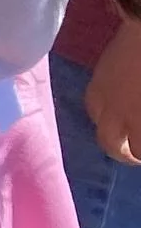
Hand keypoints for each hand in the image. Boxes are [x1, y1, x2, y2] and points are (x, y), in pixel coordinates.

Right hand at [89, 16, 140, 165]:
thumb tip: (140, 123)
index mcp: (139, 118)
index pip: (140, 150)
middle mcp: (117, 111)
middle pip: (113, 146)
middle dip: (128, 154)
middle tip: (138, 151)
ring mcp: (103, 90)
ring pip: (99, 123)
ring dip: (113, 133)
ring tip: (127, 132)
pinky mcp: (98, 73)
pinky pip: (93, 101)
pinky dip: (103, 110)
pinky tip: (115, 106)